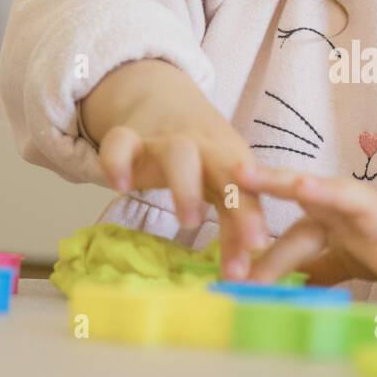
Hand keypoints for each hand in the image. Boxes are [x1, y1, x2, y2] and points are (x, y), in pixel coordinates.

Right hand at [82, 61, 269, 277]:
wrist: (164, 100)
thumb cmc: (202, 158)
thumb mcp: (222, 188)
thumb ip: (232, 230)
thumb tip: (242, 276)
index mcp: (232, 161)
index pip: (249, 190)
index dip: (254, 218)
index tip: (259, 250)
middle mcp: (204, 148)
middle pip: (226, 167)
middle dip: (238, 203)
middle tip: (247, 241)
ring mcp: (165, 142)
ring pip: (179, 154)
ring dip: (187, 187)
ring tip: (189, 223)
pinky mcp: (129, 139)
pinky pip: (120, 142)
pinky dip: (118, 161)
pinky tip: (119, 187)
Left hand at [231, 164, 376, 289]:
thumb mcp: (336, 254)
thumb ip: (302, 263)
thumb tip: (256, 280)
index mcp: (330, 213)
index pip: (287, 217)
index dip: (258, 231)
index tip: (222, 238)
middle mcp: (352, 209)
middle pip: (311, 189)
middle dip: (276, 180)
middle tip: (241, 173)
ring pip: (355, 202)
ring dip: (329, 192)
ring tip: (303, 187)